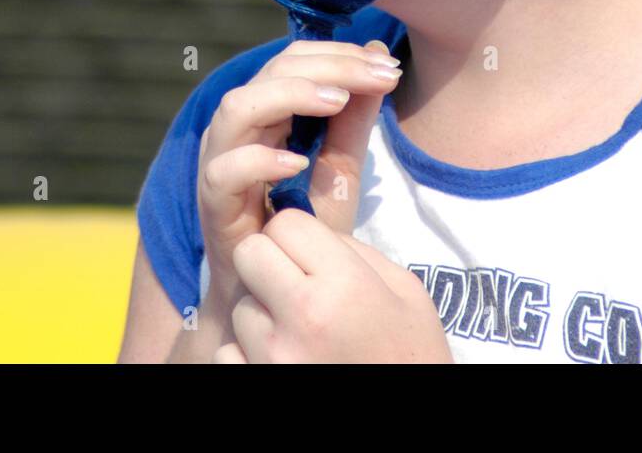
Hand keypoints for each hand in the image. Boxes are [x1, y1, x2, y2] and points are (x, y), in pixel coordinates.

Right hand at [194, 39, 400, 306]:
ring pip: (237, 108)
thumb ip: (353, 121)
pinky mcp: (214, 206)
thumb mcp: (339, 170)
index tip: (388, 65)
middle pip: (270, 72)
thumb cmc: (303, 233)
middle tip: (377, 76)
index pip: (294, 60)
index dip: (340, 54)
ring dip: (290, 96)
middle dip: (329, 68)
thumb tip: (381, 57)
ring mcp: (221, 165)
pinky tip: (299, 163)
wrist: (271, 298)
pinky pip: (224, 172)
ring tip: (338, 103)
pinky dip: (260, 161)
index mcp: (266, 114)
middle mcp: (238, 131)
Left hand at [215, 208, 452, 363]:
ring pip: (240, 304)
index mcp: (344, 285)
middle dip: (270, 259)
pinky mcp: (257, 384)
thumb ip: (355, 252)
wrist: (409, 418)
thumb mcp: (405, 292)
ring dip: (262, 310)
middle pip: (249, 252)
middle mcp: (304, 317)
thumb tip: (311, 231)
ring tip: (298, 329)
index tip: (310, 252)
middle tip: (294, 281)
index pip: (285, 222)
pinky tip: (284, 357)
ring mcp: (275, 357)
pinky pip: (229, 352)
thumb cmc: (413, 354)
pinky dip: (249, 353)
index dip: (296, 232)